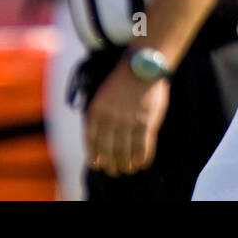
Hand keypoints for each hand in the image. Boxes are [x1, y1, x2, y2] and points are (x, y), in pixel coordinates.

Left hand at [84, 60, 169, 176]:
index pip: (92, 141)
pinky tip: (142, 163)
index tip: (98, 164)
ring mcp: (128, 122)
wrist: (143, 65)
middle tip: (115, 171)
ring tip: (128, 170)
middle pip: (108, 150)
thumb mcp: (103, 96)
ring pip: (125, 152)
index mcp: (96, 111)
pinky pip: (142, 147)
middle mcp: (109, 119)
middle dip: (111, 164)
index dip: (95, 155)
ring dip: (126, 164)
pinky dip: (142, 158)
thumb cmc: (124, 81)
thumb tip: (100, 141)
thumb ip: (100, 116)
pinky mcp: (145, 122)